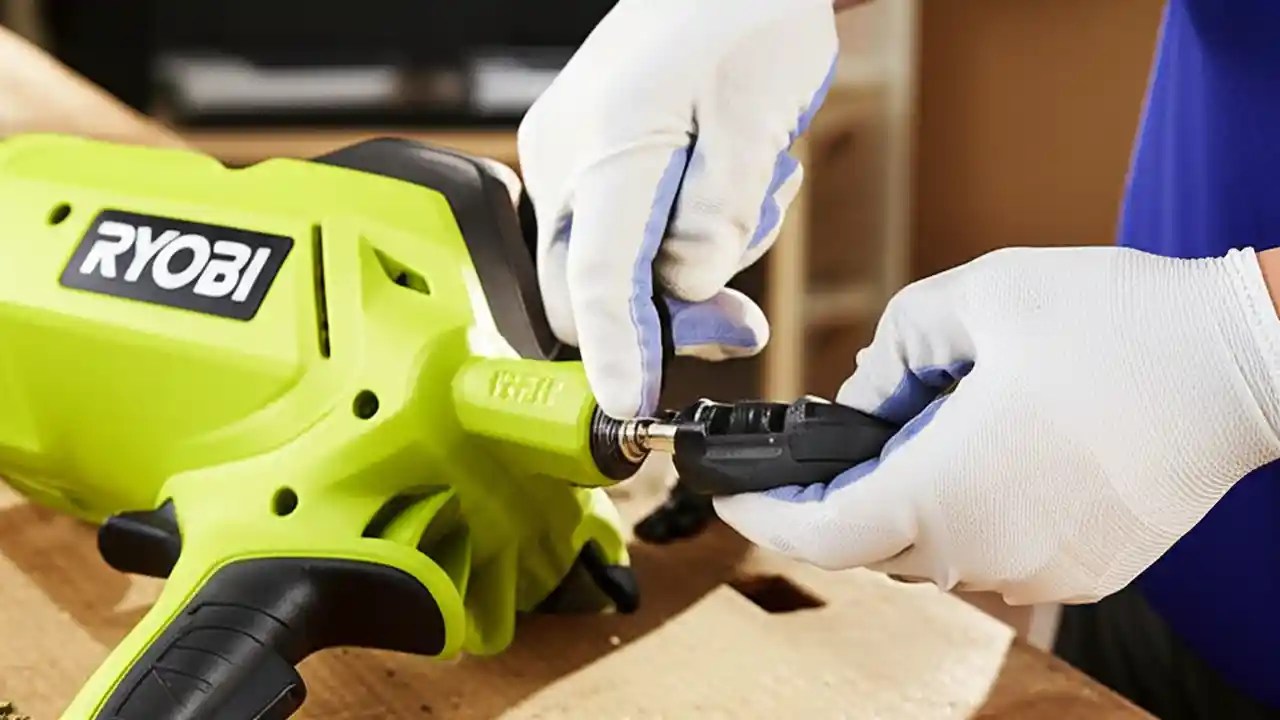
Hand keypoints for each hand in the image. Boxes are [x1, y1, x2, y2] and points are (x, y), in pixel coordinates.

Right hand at [518, 0, 838, 417]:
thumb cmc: (747, 24)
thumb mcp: (755, 131)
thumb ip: (716, 227)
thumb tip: (686, 295)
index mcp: (605, 144)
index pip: (597, 278)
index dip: (615, 353)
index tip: (629, 407)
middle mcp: (563, 157)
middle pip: (588, 289)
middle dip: (665, 315)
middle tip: (740, 317)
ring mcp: (564, 159)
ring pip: (609, 269)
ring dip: (685, 268)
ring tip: (750, 199)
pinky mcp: (581, 163)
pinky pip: (617, 237)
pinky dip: (673, 239)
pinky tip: (725, 187)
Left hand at [715, 246, 1279, 604]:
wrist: (1245, 365)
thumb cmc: (1115, 326)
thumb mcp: (976, 298)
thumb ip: (894, 346)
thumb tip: (865, 393)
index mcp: (941, 494)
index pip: (817, 535)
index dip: (762, 515)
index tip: (731, 493)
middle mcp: (982, 553)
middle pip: (869, 544)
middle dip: (835, 499)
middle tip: (830, 444)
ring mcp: (1036, 573)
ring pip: (930, 553)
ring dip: (905, 503)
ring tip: (922, 435)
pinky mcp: (1082, 573)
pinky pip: (991, 555)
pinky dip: (965, 515)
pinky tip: (987, 458)